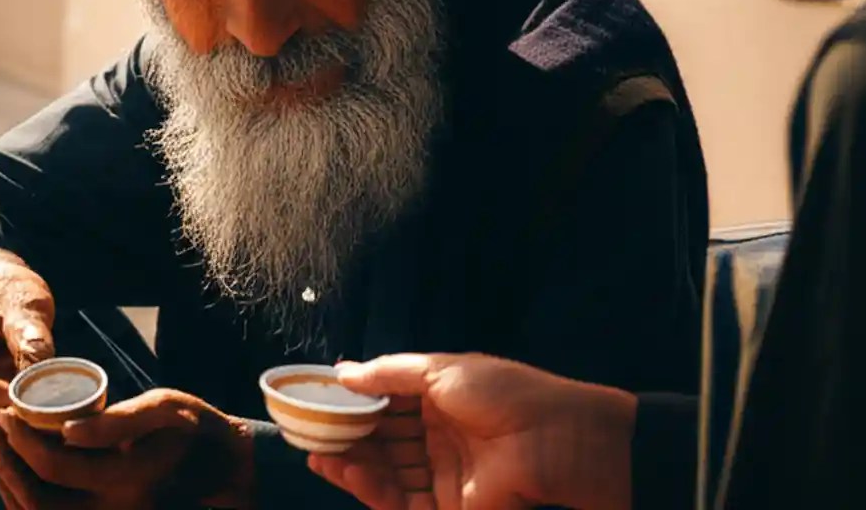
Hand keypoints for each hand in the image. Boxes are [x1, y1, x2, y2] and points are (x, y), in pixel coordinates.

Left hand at [0, 389, 253, 508]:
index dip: (22, 440)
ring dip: (9, 482)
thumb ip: (120, 419)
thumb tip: (66, 430)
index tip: (8, 411)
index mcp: (128, 480)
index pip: (54, 467)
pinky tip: (14, 471)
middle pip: (35, 500)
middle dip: (7, 463)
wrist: (223, 471)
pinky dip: (23, 498)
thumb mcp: (168, 409)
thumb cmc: (197, 431)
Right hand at [308, 353, 637, 509]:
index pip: (387, 403)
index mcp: (441, 399)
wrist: (557, 441)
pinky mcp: (447, 506)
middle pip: (382, 440)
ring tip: (317, 454)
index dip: (353, 403)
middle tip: (308, 433)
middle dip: (345, 437)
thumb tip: (343, 371)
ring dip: (350, 463)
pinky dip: (370, 488)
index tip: (318, 401)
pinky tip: (347, 471)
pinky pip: (399, 500)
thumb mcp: (442, 369)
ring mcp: (442, 473)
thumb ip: (390, 373)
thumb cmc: (505, 394)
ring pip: (385, 472)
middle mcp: (439, 436)